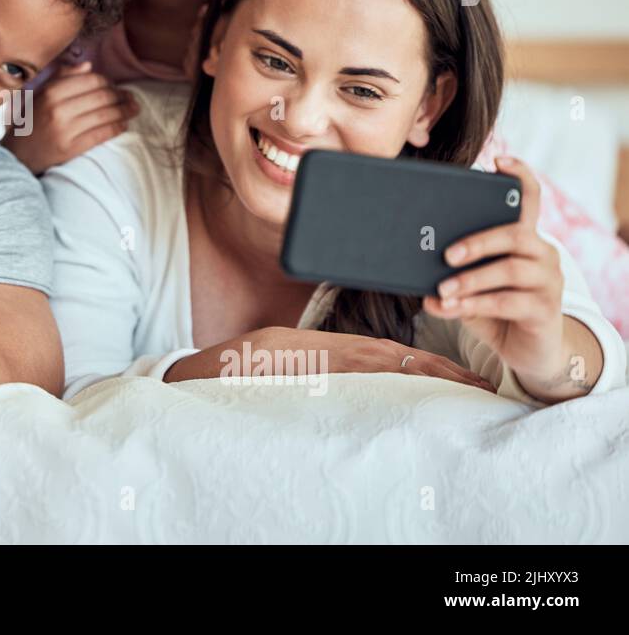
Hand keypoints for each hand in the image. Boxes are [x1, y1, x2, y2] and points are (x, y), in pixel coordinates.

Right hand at [3, 62, 139, 173]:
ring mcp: (65, 130)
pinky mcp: (71, 148)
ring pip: (106, 115)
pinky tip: (124, 124)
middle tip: (131, 98)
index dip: (109, 82)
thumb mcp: (40, 94)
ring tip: (133, 109)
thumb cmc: (31, 122)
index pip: (92, 80)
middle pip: (102, 96)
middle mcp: (58, 109)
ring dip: (125, 111)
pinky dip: (118, 127)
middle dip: (122, 96)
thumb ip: (62, 77)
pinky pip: (102, 134)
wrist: (17, 155)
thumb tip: (89, 66)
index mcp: (51, 92)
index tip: (115, 86)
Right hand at [168, 326, 496, 391]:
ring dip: (441, 374)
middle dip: (451, 370)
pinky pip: (385, 372)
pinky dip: (413, 375)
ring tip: (473, 387)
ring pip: (407, 365)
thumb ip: (344, 368)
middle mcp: (360, 351)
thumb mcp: (317, 361)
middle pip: (416, 359)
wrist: (250, 354)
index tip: (467, 377)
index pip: (407, 356)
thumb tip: (366, 381)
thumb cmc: (278, 360)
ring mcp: (354, 359)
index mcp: (356, 349)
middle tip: (485, 384)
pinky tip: (434, 385)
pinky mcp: (346, 366)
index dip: (440, 366)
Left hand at [422, 156, 568, 385]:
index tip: (498, 161)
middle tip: (446, 254)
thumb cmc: (494, 309)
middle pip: (516, 234)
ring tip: (442, 289)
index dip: (519, 176)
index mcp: (523, 238)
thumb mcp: (470, 287)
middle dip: (478, 241)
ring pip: (511, 270)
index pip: (529, 198)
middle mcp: (542, 253)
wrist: (527, 350)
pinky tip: (450, 307)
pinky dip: (474, 304)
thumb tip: (413, 275)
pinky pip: (508, 303)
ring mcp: (549, 281)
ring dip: (471, 279)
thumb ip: (450, 275)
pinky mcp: (546, 310)